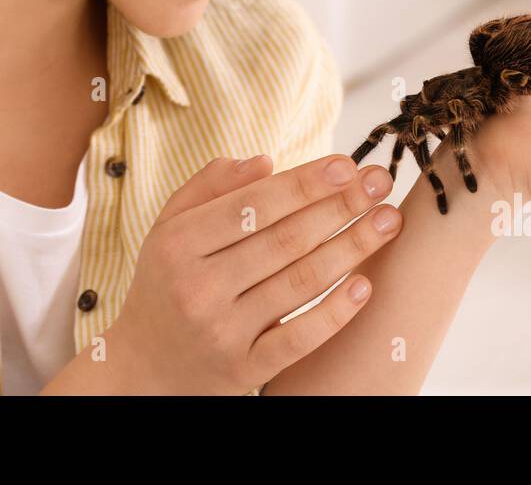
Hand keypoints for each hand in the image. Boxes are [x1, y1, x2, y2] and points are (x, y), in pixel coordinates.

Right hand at [104, 152, 400, 393]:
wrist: (142, 369)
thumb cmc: (165, 285)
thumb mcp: (169, 229)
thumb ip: (210, 187)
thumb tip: (267, 160)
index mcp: (178, 243)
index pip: (253, 204)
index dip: (304, 182)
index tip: (348, 164)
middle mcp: (198, 286)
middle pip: (284, 239)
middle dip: (340, 206)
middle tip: (381, 182)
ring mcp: (221, 331)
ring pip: (299, 282)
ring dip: (352, 247)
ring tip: (389, 221)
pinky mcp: (242, 370)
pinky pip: (299, 338)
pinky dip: (335, 312)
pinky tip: (366, 285)